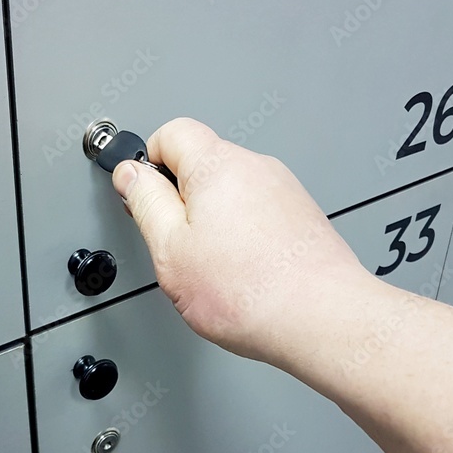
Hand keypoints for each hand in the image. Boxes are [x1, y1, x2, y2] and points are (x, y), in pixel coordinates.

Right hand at [112, 118, 379, 364]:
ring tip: (214, 267)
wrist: (321, 318)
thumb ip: (145, 202)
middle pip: (202, 162)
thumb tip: (131, 175)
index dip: (148, 162)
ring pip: (231, 191)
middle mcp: (255, 167)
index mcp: (216, 165)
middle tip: (177, 244)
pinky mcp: (302, 216)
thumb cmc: (251, 291)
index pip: (171, 133)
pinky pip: (258, 213)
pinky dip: (244, 236)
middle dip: (181, 199)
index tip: (141, 195)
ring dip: (214, 220)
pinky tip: (243, 272)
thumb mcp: (170, 249)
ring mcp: (284, 190)